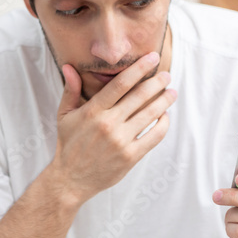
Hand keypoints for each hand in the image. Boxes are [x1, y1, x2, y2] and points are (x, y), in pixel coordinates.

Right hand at [47, 52, 176, 204]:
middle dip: (157, 82)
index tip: (153, 58)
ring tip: (172, 92)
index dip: (139, 69)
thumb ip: (70, 90)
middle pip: (140, 96)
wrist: (71, 179)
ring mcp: (121, 141)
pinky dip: (163, 124)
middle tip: (166, 75)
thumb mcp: (64, 115)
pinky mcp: (130, 156)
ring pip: (150, 114)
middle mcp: (108, 124)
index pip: (120, 84)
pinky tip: (165, 116)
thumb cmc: (69, 144)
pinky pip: (154, 136)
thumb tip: (69, 67)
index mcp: (93, 111)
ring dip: (164, 101)